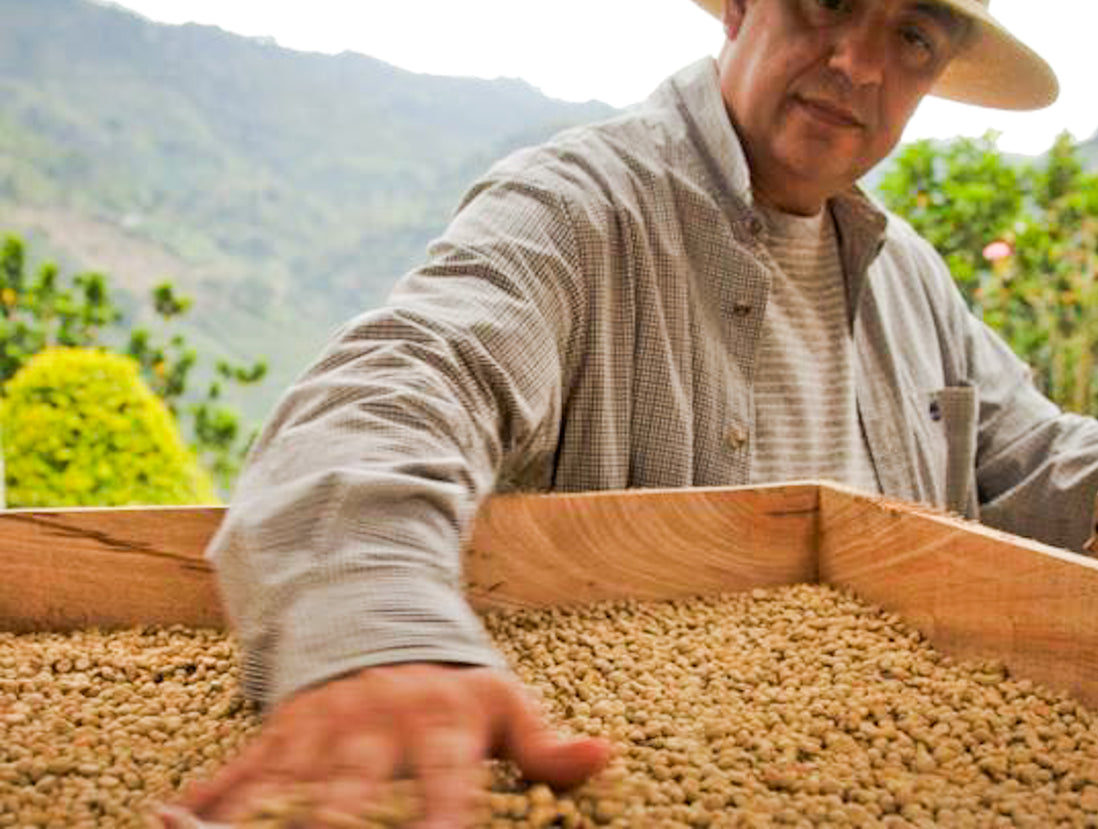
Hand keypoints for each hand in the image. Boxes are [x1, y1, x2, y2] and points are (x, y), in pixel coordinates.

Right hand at [174, 663, 610, 827]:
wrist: (378, 608)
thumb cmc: (451, 680)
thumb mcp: (502, 702)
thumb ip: (546, 744)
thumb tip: (605, 756)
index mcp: (441, 720)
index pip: (446, 783)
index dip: (443, 821)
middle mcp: (377, 723)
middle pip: (351, 797)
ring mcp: (321, 727)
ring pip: (287, 791)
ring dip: (269, 826)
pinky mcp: (280, 731)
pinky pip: (240, 772)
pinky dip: (209, 802)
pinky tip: (175, 821)